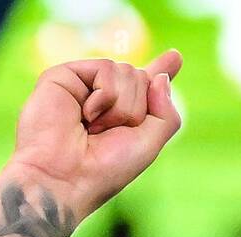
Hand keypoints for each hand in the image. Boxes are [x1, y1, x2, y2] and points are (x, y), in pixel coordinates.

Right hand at [9, 50, 182, 219]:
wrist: (65, 177)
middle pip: (142, 78)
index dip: (161, 72)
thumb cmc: (104, 169)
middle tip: (108, 134)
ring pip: (128, 71)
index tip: (175, 56)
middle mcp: (103, 98)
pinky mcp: (65, 75)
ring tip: (94, 128)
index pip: (145, 88)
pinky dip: (105, 96)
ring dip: (121, 107)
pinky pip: (107, 68)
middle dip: (136, 109)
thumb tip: (160, 77)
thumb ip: (166, 114)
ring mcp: (84, 85)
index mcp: (123, 116)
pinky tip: (87, 115)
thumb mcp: (148, 146)